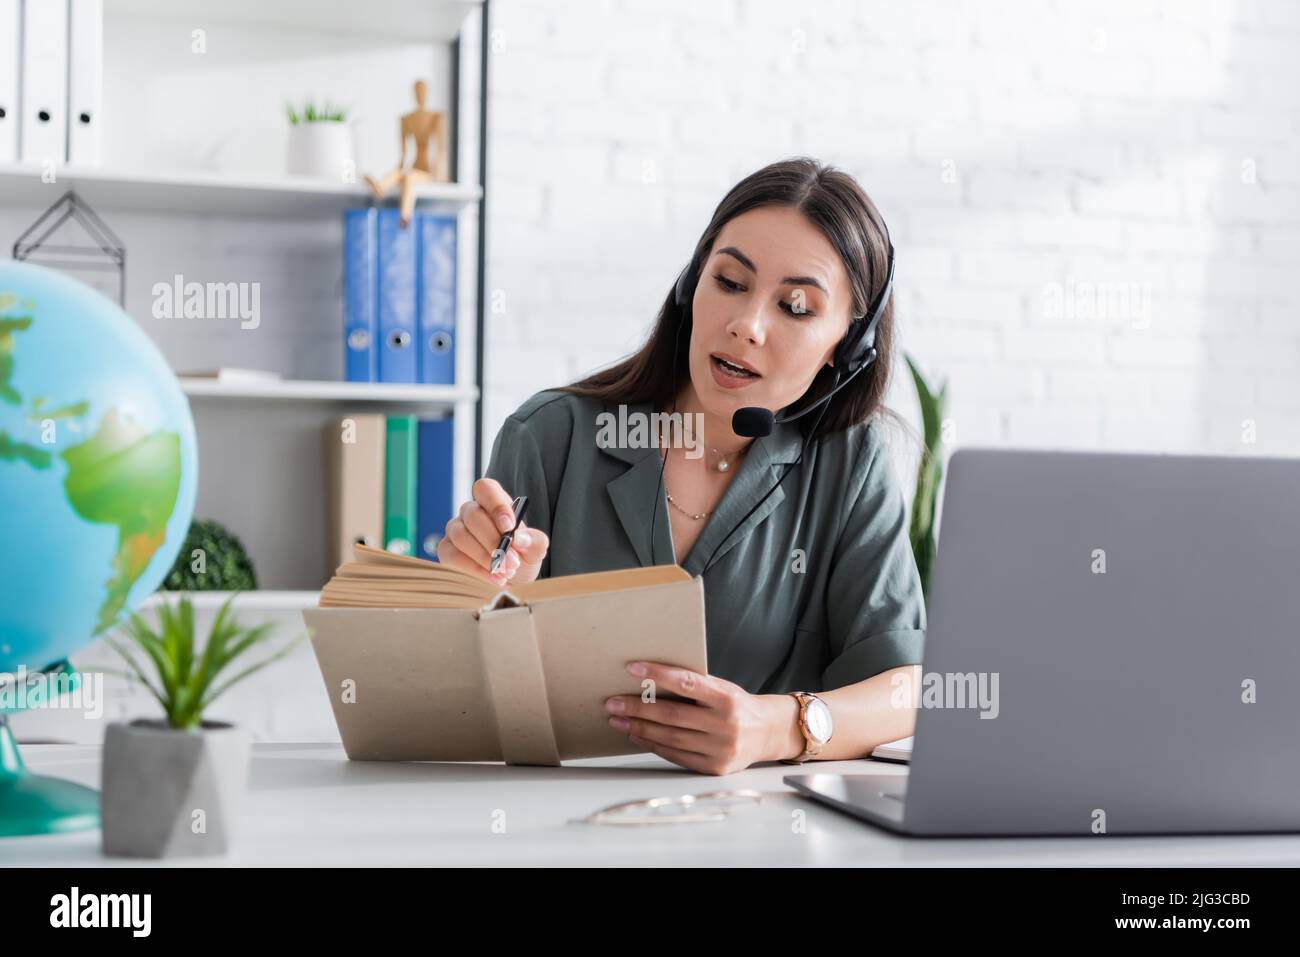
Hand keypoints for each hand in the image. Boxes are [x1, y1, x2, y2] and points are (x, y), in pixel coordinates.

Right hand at [436, 477, 548, 586]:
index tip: (509, 526)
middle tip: (512, 561)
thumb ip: (534, 541)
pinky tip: (494, 579)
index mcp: (492, 502)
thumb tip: (520, 539)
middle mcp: (470, 512)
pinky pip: (454, 557)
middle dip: (493, 541)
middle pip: (473, 516)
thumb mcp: (535, 549)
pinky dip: (476, 571)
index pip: (485, 489)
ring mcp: (455, 530)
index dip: (496, 505)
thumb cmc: (522, 557)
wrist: (512, 579)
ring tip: (505, 572)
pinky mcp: (446, 551)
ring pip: (462, 537)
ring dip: (485, 557)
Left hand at [604, 661, 798, 774]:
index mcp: (726, 698)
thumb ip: (694, 686)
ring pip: (670, 737)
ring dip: (639, 728)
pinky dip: (652, 745)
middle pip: (672, 715)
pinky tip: (636, 735)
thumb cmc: (737, 705)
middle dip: (637, 708)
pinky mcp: (714, 768)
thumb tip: (649, 678)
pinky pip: (676, 756)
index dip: (658, 674)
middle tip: (612, 702)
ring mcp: (720, 749)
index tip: (632, 668)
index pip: (686, 682)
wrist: (768, 733)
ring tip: (618, 719)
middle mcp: (725, 725)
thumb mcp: (722, 688)